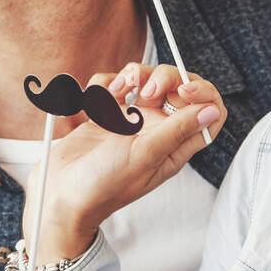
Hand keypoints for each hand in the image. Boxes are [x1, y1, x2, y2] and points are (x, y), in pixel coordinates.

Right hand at [23, 64, 224, 260]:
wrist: (59, 194)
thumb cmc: (103, 185)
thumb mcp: (145, 156)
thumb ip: (178, 130)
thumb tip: (212, 110)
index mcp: (175, 145)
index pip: (207, 112)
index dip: (202, 94)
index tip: (183, 90)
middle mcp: (158, 131)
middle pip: (178, 88)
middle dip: (163, 77)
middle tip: (144, 90)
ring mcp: (132, 120)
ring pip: (146, 79)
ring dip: (132, 76)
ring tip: (114, 91)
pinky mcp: (107, 113)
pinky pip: (114, 84)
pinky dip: (105, 84)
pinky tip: (96, 100)